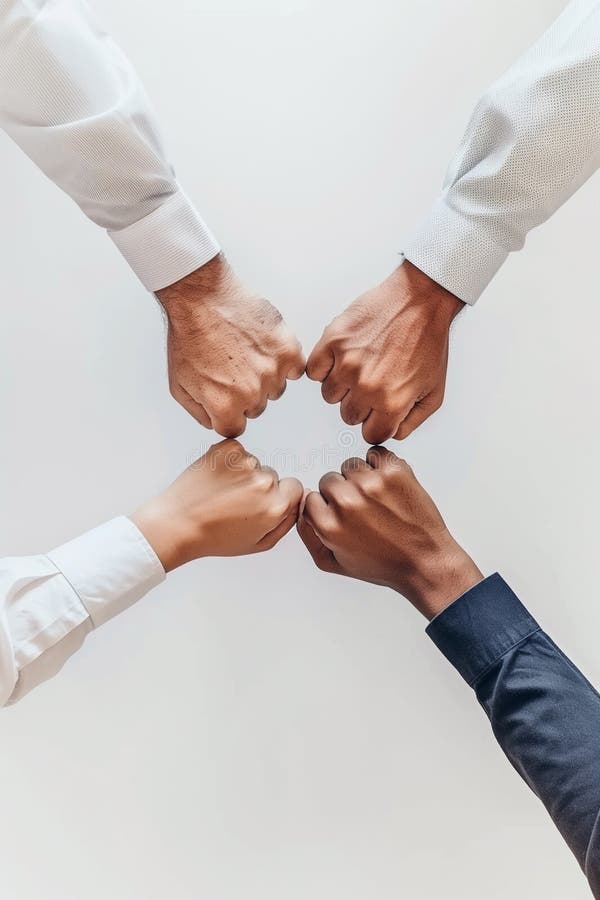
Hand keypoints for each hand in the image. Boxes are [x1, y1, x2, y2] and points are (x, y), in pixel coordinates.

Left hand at [131, 439, 303, 571]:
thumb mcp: (259, 543)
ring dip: (241, 474)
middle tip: (234, 503)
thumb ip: (286, 522)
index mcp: (276, 506)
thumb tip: (298, 503)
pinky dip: (227, 460)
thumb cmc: (214, 537)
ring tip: (220, 493)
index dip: (279, 496)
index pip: (295, 487)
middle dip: (258, 487)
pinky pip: (236, 451)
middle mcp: (264, 482)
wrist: (176, 523)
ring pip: (253, 463)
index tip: (261, 503)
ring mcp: (244, 463)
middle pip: (273, 475)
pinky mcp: (226, 449)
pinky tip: (214, 479)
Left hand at [156, 255, 304, 436]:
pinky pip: (296, 368)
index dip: (227, 413)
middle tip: (232, 368)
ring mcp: (272, 371)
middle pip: (256, 409)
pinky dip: (286, 362)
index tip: (225, 396)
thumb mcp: (179, 385)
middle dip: (245, 394)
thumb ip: (200, 413)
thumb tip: (217, 423)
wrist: (201, 298)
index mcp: (224, 406)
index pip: (235, 428)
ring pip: (276, 389)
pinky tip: (266, 350)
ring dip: (265, 377)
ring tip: (246, 354)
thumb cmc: (188, 336)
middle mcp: (251, 393)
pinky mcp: (287, 349)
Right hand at [297, 446, 481, 618]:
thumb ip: (309, 534)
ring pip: (351, 465)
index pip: (311, 497)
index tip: (343, 514)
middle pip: (330, 480)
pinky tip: (389, 486)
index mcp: (329, 525)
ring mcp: (371, 484)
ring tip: (378, 500)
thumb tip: (301, 506)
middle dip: (343, 492)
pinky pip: (376, 453)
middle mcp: (347, 502)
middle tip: (364, 510)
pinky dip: (380, 464)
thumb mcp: (333, 562)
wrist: (425, 561)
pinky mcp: (394, 472)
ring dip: (361, 478)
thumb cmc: (383, 564)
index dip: (327, 505)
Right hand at [306, 261, 463, 443]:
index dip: (375, 423)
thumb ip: (411, 422)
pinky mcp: (333, 342)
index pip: (370, 435)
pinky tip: (342, 357)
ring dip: (342, 385)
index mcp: (391, 403)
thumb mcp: (433, 392)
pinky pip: (314, 371)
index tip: (378, 411)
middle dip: (360, 403)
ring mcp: (347, 364)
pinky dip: (324, 367)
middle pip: (348, 417)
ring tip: (361, 365)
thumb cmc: (428, 342)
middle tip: (374, 381)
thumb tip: (390, 433)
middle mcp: (367, 387)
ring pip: (329, 395)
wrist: (421, 301)